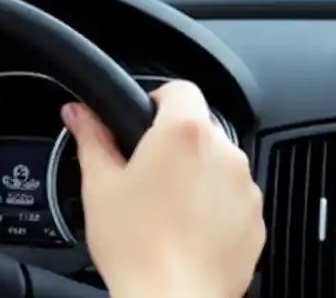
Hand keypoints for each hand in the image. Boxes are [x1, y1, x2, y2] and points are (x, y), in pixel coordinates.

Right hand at [61, 81, 264, 297]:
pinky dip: (215, 207)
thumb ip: (91, 138)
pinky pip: (234, 200)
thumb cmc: (136, 248)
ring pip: (219, 165)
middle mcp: (224, 153)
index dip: (158, 100)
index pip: (180, 88)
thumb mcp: (100, 186)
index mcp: (184, 133)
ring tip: (165, 209)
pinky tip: (187, 230)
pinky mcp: (256, 219)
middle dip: (175, 145)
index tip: (144, 121)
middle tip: (145, 175)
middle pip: (200, 128)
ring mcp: (245, 187)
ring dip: (197, 176)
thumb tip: (79, 113)